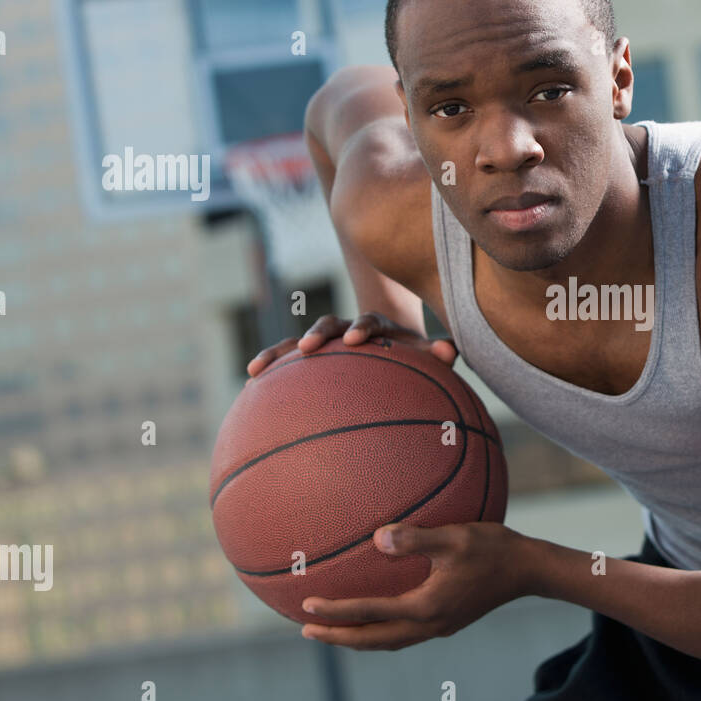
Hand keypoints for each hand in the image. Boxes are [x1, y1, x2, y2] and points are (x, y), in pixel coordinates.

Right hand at [246, 311, 457, 377]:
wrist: (393, 349)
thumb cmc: (414, 357)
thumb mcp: (428, 355)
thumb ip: (440, 353)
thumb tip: (449, 351)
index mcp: (378, 326)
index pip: (370, 321)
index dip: (363, 328)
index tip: (357, 340)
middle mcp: (347, 329)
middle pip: (330, 324)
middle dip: (319, 333)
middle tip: (309, 347)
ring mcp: (327, 342)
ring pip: (298, 341)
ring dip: (280, 352)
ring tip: (257, 367)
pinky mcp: (311, 356)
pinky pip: (287, 360)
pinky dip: (271, 365)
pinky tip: (250, 379)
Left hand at [300, 522, 531, 649]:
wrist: (529, 569)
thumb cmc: (493, 547)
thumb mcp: (455, 537)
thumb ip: (416, 537)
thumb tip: (377, 538)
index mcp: (426, 606)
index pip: (370, 612)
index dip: (336, 611)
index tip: (307, 607)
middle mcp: (430, 624)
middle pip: (373, 641)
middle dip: (338, 638)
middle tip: (307, 631)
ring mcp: (439, 627)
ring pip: (388, 642)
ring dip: (358, 639)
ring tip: (332, 631)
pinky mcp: (447, 622)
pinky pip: (402, 635)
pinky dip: (380, 632)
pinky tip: (374, 617)